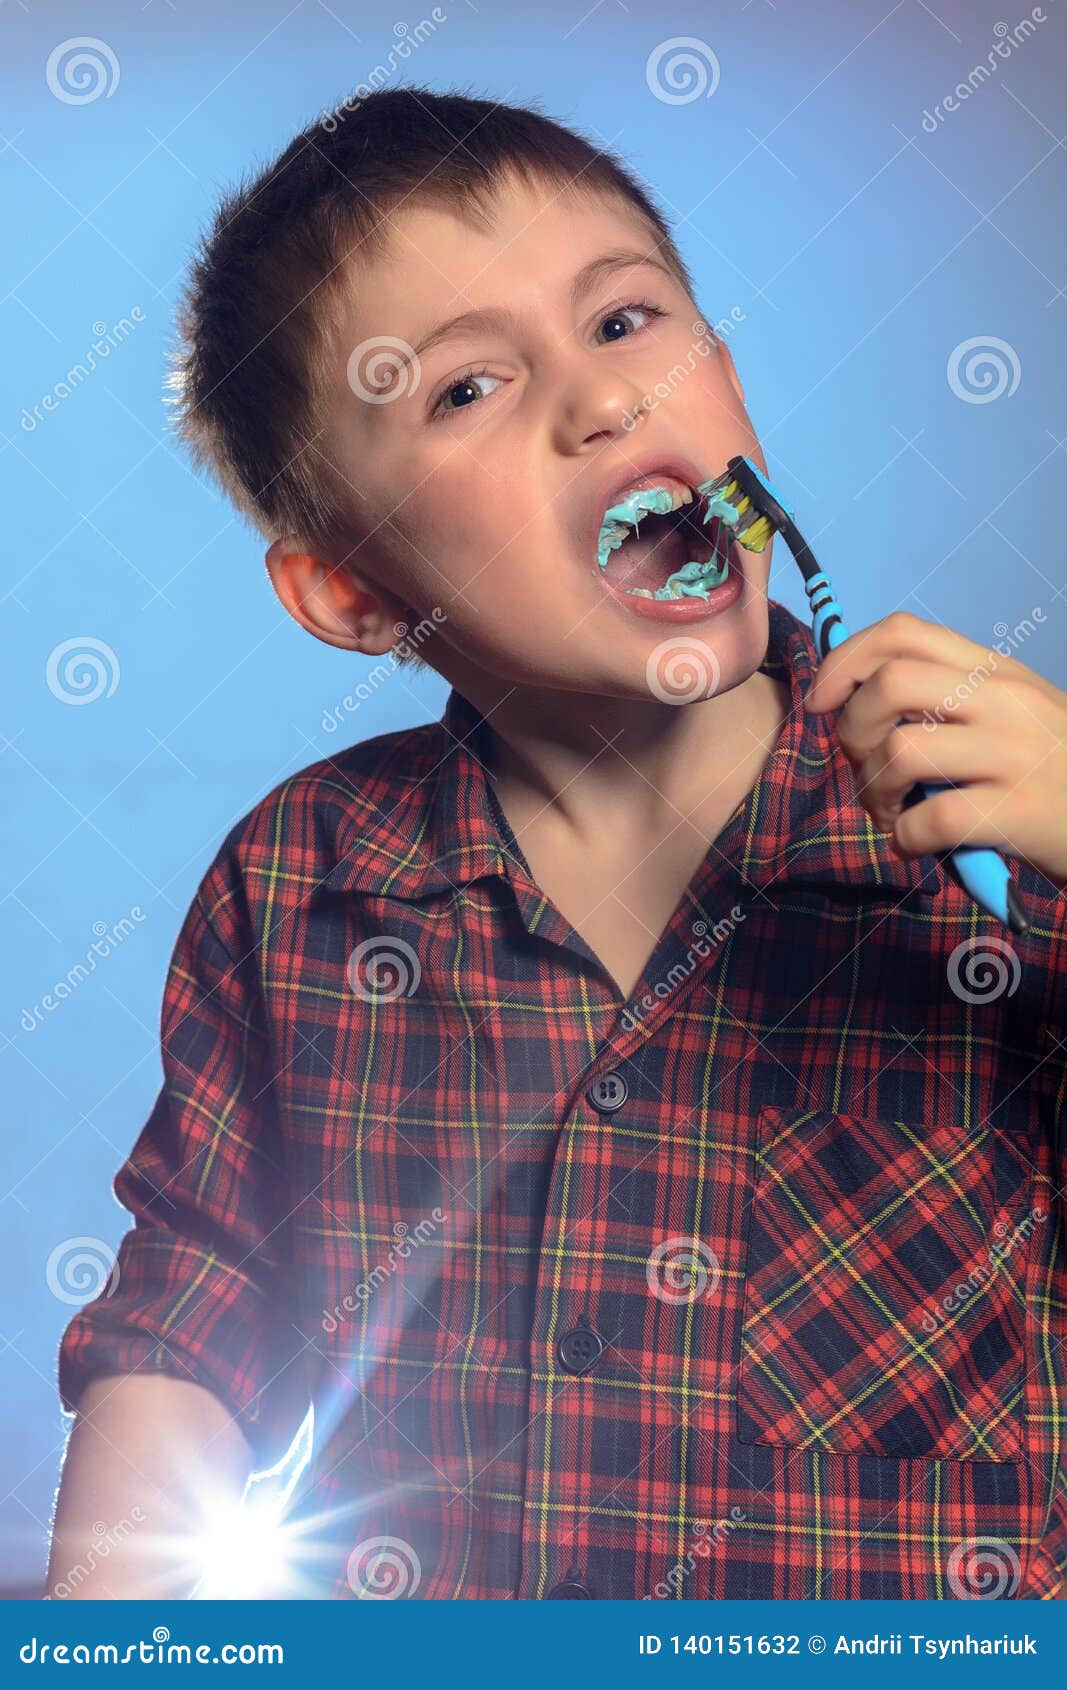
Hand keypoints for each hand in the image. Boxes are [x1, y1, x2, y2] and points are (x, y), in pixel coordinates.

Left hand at [803, 610, 1066, 890]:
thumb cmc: (1053, 771)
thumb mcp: (1013, 713)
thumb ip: (951, 697)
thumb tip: (859, 696)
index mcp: (996, 670)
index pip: (902, 632)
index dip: (845, 661)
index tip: (823, 701)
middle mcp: (1005, 700)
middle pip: (889, 684)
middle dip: (851, 729)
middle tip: (864, 764)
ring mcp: (1014, 754)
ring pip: (899, 752)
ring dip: (874, 789)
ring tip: (890, 811)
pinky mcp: (1017, 812)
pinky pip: (928, 820)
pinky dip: (904, 838)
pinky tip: (915, 843)